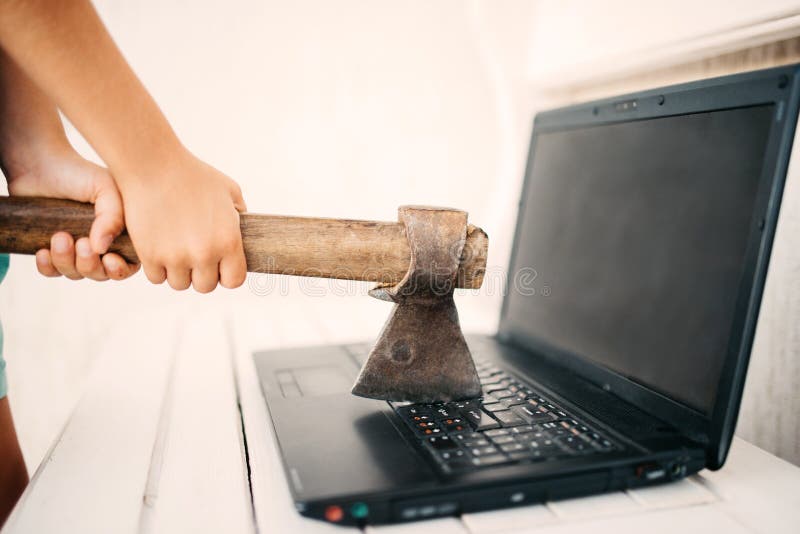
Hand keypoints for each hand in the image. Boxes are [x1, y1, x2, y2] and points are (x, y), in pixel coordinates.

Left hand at [5, 145, 139, 280]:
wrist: (40, 163)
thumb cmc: (79, 172)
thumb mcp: (107, 188)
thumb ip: (113, 217)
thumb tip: (101, 249)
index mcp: (122, 233)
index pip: (128, 264)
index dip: (120, 269)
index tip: (109, 259)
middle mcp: (101, 244)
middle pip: (101, 274)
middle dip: (90, 264)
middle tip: (81, 243)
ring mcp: (75, 248)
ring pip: (75, 274)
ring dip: (66, 261)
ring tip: (58, 237)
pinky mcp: (51, 249)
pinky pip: (51, 272)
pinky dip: (48, 267)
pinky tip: (43, 252)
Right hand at [117, 148, 245, 292]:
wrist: (153, 165)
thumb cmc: (192, 175)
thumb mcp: (229, 191)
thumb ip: (239, 215)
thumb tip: (244, 232)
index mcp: (228, 241)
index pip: (234, 280)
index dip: (226, 274)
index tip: (219, 266)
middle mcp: (205, 254)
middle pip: (205, 286)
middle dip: (201, 273)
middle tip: (194, 255)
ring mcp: (176, 257)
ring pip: (179, 284)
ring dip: (178, 272)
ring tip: (175, 250)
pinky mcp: (150, 255)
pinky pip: (156, 277)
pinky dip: (157, 267)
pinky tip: (158, 249)